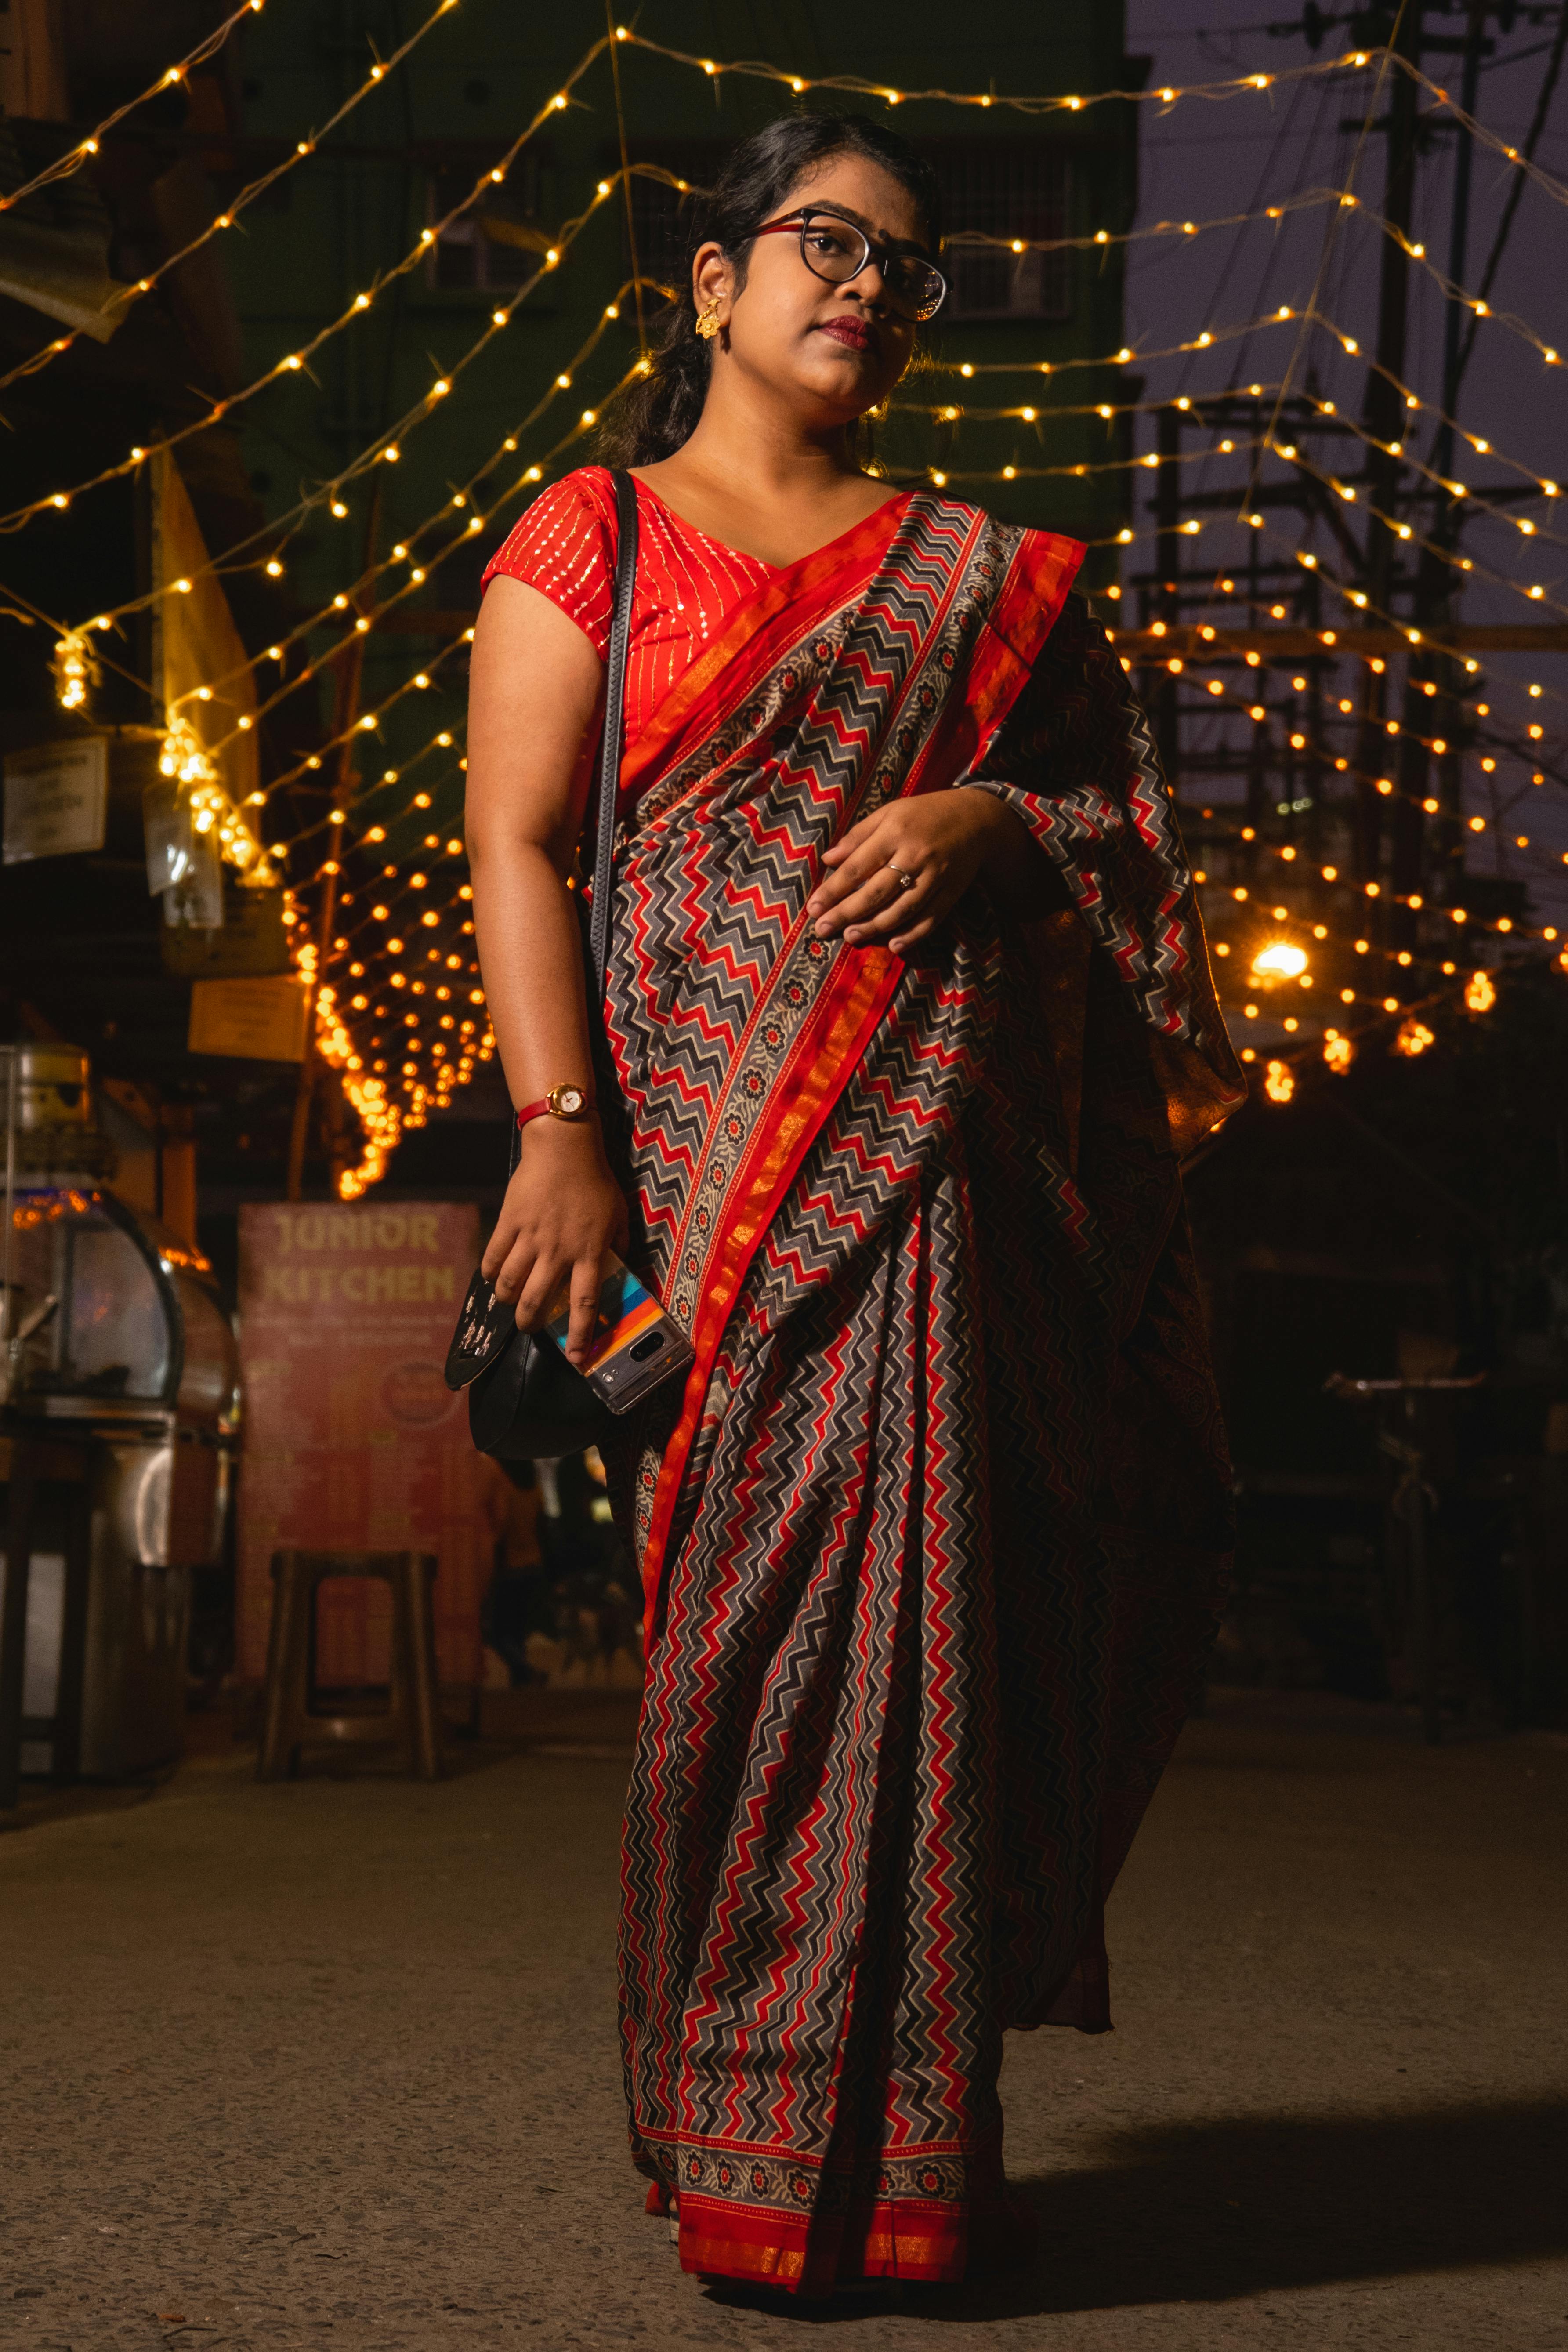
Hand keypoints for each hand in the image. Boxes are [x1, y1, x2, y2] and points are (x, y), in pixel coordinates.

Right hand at [479, 1118, 629, 1365]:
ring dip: (507, 1300)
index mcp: (587, 1253)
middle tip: (529, 1328)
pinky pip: (492, 1257)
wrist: (564, 1147)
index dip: (580, 1335)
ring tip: (509, 1303)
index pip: (584, 1304)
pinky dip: (489, 1273)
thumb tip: (620, 1263)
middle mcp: (558, 1251)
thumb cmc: (595, 1180)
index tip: (577, 1358)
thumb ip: (619, 1243)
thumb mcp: (618, 1214)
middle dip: (529, 1323)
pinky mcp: (509, 1222)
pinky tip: (492, 1277)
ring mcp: (530, 1238)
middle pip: (537, 1301)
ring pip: (509, 1284)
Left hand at [804, 788, 1026, 955]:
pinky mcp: (952, 891)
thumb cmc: (923, 814)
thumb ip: (858, 836)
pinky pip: (931, 917)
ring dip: (875, 926)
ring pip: (902, 908)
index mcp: (894, 832)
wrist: (976, 818)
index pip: (857, 867)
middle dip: (847, 913)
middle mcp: (915, 855)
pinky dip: (913, 934)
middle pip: (876, 891)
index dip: (833, 890)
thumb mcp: (889, 813)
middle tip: (823, 930)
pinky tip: (894, 946)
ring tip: (851, 937)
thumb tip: (828, 859)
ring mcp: (936, 876)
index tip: (813, 907)